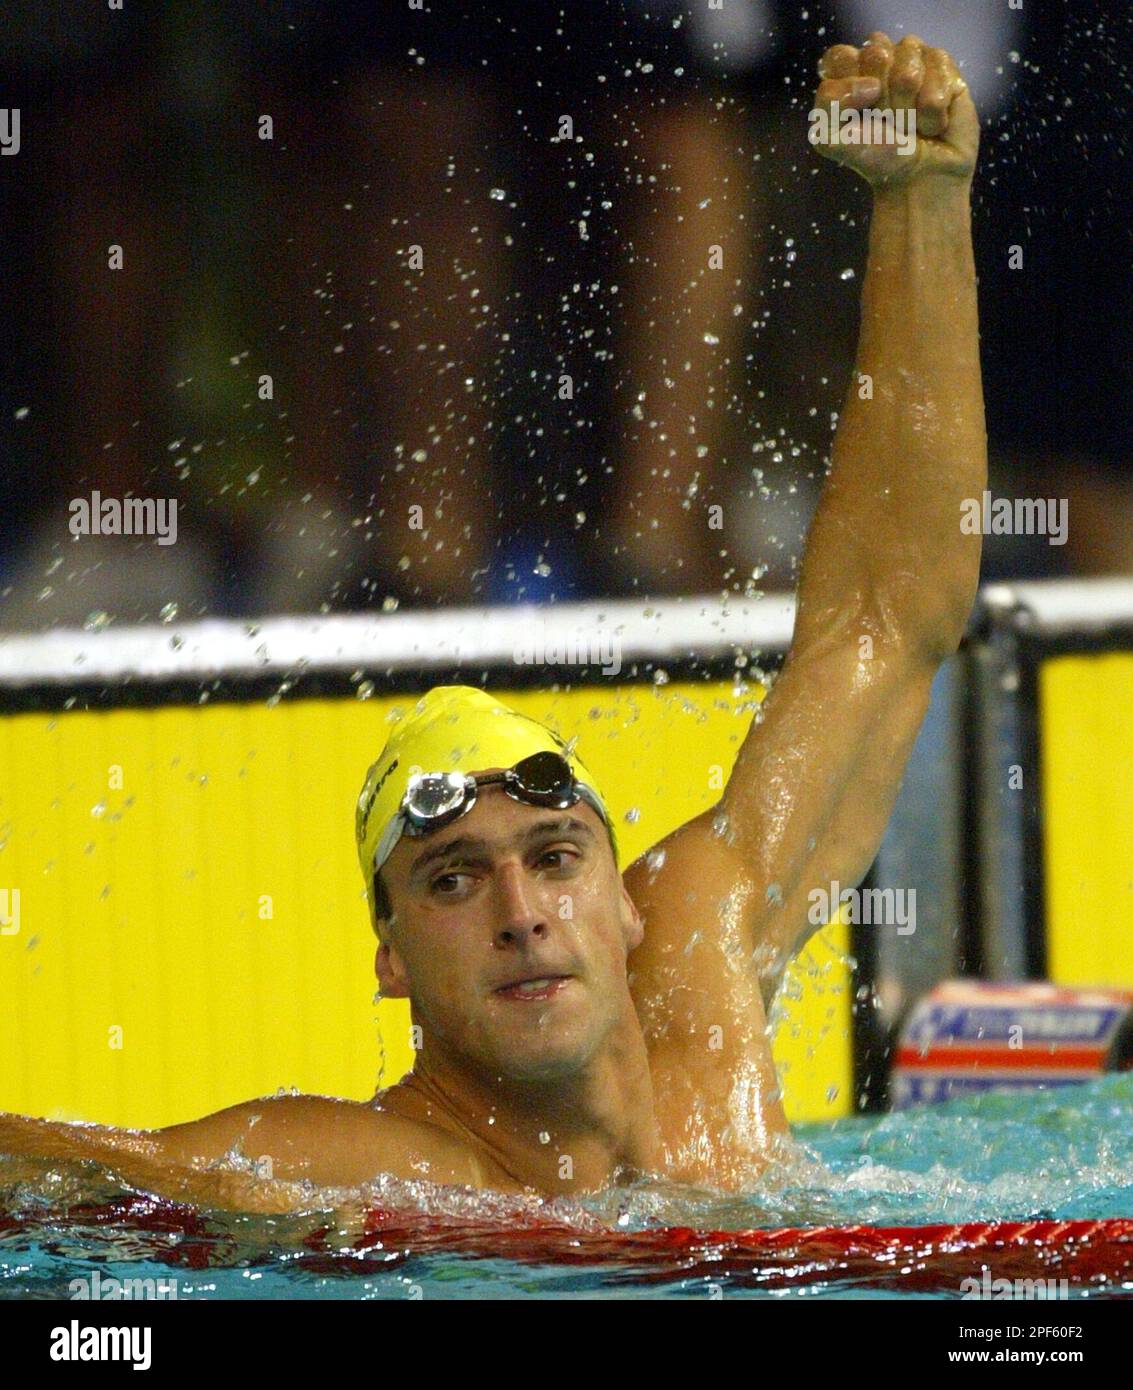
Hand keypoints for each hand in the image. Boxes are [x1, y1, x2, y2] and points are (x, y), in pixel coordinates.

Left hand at [810, 33, 978, 187]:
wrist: (919, 177)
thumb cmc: (876, 156)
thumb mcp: (831, 139)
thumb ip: (828, 104)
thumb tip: (873, 85)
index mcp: (848, 69)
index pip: (838, 57)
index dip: (848, 90)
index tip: (856, 115)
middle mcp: (881, 54)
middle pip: (876, 57)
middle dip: (882, 103)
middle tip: (887, 121)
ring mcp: (913, 55)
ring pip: (907, 72)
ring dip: (908, 110)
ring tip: (910, 123)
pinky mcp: (943, 64)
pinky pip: (937, 80)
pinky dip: (932, 112)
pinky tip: (932, 121)